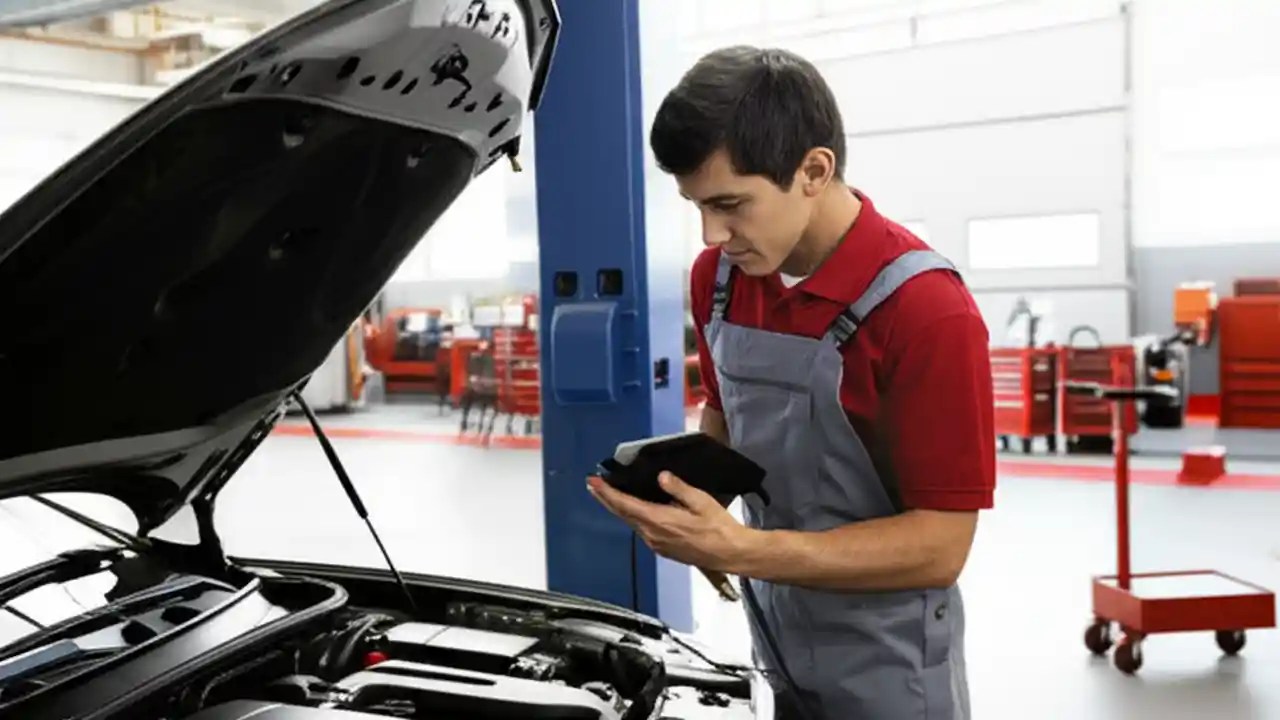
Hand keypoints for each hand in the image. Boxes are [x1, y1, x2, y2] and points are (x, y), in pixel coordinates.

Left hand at [586, 472, 753, 573]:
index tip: (593, 482)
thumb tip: (661, 477)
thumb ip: (678, 488)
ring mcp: (657, 544)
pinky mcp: (663, 549)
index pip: (625, 504)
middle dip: (606, 499)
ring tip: (609, 495)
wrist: (730, 553)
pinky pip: (641, 530)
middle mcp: (652, 535)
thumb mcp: (700, 501)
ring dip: (618, 508)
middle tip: (592, 485)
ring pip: (631, 523)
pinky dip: (631, 517)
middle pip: (623, 515)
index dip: (607, 493)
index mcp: (659, 521)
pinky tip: (633, 510)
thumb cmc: (719, 526)